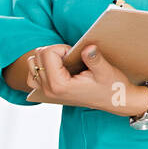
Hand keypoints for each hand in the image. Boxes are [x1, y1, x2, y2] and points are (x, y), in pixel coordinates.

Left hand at [27, 44, 142, 116]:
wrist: (115, 101)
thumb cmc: (112, 86)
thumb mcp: (106, 71)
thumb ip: (94, 58)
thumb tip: (88, 46)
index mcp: (59, 84)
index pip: (47, 53)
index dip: (63, 48)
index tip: (76, 54)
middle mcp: (49, 90)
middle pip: (38, 56)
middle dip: (54, 51)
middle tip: (72, 58)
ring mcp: (46, 93)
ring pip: (32, 65)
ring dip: (46, 58)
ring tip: (63, 62)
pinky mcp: (47, 93)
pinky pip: (32, 76)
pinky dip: (41, 68)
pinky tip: (56, 68)